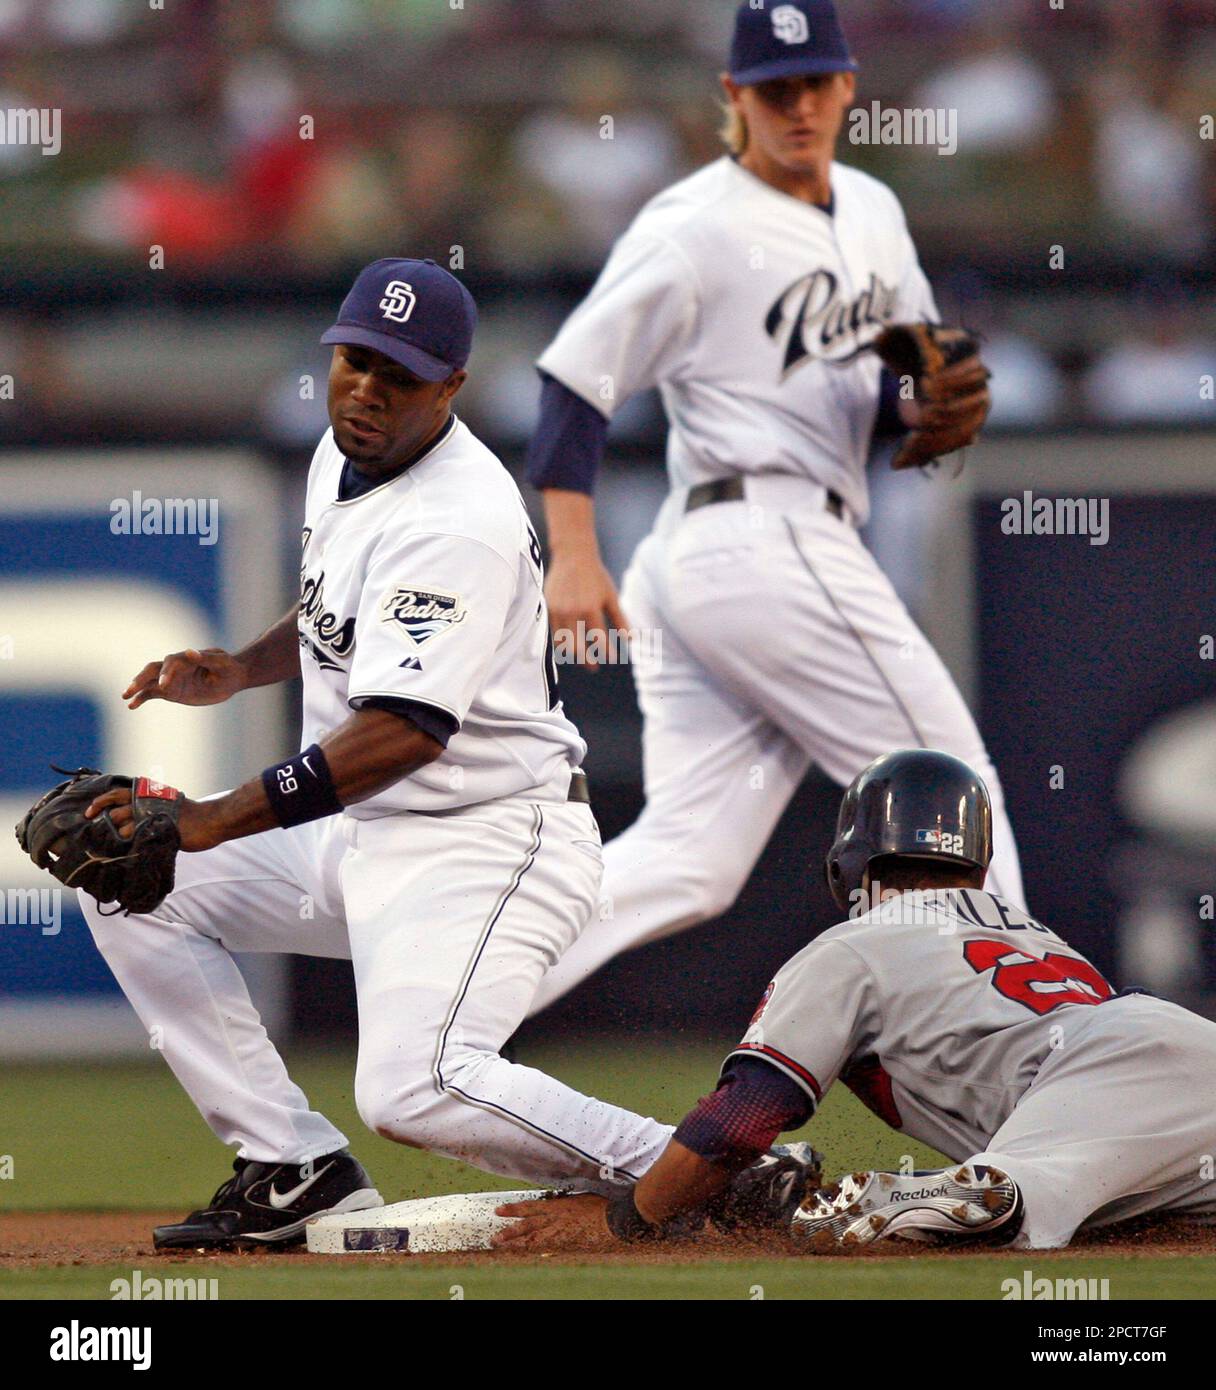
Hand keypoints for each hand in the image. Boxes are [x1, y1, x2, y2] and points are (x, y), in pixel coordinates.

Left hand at [84, 787, 220, 851]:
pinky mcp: (156, 830)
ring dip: (114, 837)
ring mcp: (150, 816)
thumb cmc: (191, 814)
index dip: (100, 802)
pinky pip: (134, 839)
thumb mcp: (167, 804)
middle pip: (115, 812)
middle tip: (92, 833)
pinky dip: (127, 846)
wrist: (209, 820)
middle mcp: (145, 802)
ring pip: (121, 827)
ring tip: (109, 847)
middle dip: (101, 823)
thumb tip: (132, 820)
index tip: (88, 812)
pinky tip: (124, 852)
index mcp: (147, 793)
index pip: (116, 794)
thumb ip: (150, 809)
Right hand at [123, 648, 247, 709]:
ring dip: (137, 687)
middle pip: (153, 669)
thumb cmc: (229, 667)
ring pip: (149, 681)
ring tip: (125, 697)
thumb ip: (206, 658)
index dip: (166, 672)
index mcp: (186, 658)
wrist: (232, 678)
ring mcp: (172, 679)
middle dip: (142, 678)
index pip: (171, 662)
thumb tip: (189, 651)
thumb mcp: (222, 663)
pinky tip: (131, 705)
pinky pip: (153, 693)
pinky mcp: (171, 691)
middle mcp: (175, 667)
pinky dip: (142, 698)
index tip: (164, 685)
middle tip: (132, 689)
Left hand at [492, 1194, 615, 1252]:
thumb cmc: (600, 1205)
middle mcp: (556, 1220)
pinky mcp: (569, 1245)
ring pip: (535, 1240)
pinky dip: (539, 1251)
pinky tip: (529, 1255)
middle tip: (494, 1239)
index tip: (498, 1210)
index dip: (513, 1209)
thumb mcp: (578, 1198)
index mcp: (558, 1205)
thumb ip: (563, 1204)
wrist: (614, 1219)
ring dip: (518, 1244)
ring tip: (504, 1247)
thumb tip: (553, 1206)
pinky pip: (550, 1249)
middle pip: (528, 1226)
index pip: (530, 1207)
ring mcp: (562, 1234)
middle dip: (510, 1232)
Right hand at [544, 550, 630, 671]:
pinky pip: (554, 632)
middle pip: (577, 648)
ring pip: (563, 643)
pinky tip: (570, 646)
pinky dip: (562, 642)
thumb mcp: (611, 596)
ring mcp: (558, 610)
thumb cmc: (596, 576)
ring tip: (581, 658)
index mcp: (590, 609)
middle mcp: (572, 612)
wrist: (572, 555)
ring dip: (572, 654)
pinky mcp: (548, 607)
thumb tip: (631, 640)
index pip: (598, 640)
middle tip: (594, 668)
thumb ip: (620, 619)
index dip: (606, 652)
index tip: (612, 658)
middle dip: (586, 661)